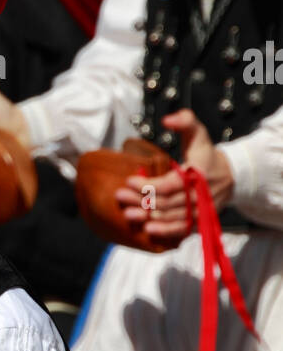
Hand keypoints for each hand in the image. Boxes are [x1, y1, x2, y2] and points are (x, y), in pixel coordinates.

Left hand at [115, 109, 233, 243]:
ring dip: (148, 217)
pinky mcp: (200, 221)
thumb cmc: (206, 153)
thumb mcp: (198, 132)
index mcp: (200, 173)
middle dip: (141, 201)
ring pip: (171, 217)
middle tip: (121, 196)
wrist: (230, 175)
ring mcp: (201, 210)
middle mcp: (202, 194)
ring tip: (127, 214)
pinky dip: (165, 231)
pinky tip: (148, 230)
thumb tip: (167, 120)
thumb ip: (184, 120)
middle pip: (167, 202)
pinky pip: (182, 230)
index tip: (129, 181)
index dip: (149, 186)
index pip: (171, 184)